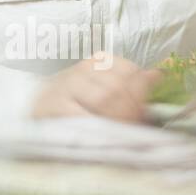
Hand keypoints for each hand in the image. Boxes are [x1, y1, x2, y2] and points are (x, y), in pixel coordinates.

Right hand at [32, 55, 159, 122]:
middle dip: (132, 109)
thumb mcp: (104, 86)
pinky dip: (99, 126)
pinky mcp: (56, 105)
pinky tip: (105, 133)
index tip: (144, 110)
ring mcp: (68, 85)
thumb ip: (131, 83)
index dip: (142, 93)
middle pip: (119, 87)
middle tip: (134, 125)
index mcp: (98, 61)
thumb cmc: (78, 99)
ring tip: (121, 131)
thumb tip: (159, 74)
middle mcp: (83, 69)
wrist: (36, 106)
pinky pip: (85, 116)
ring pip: (105, 99)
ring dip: (118, 118)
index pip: (130, 71)